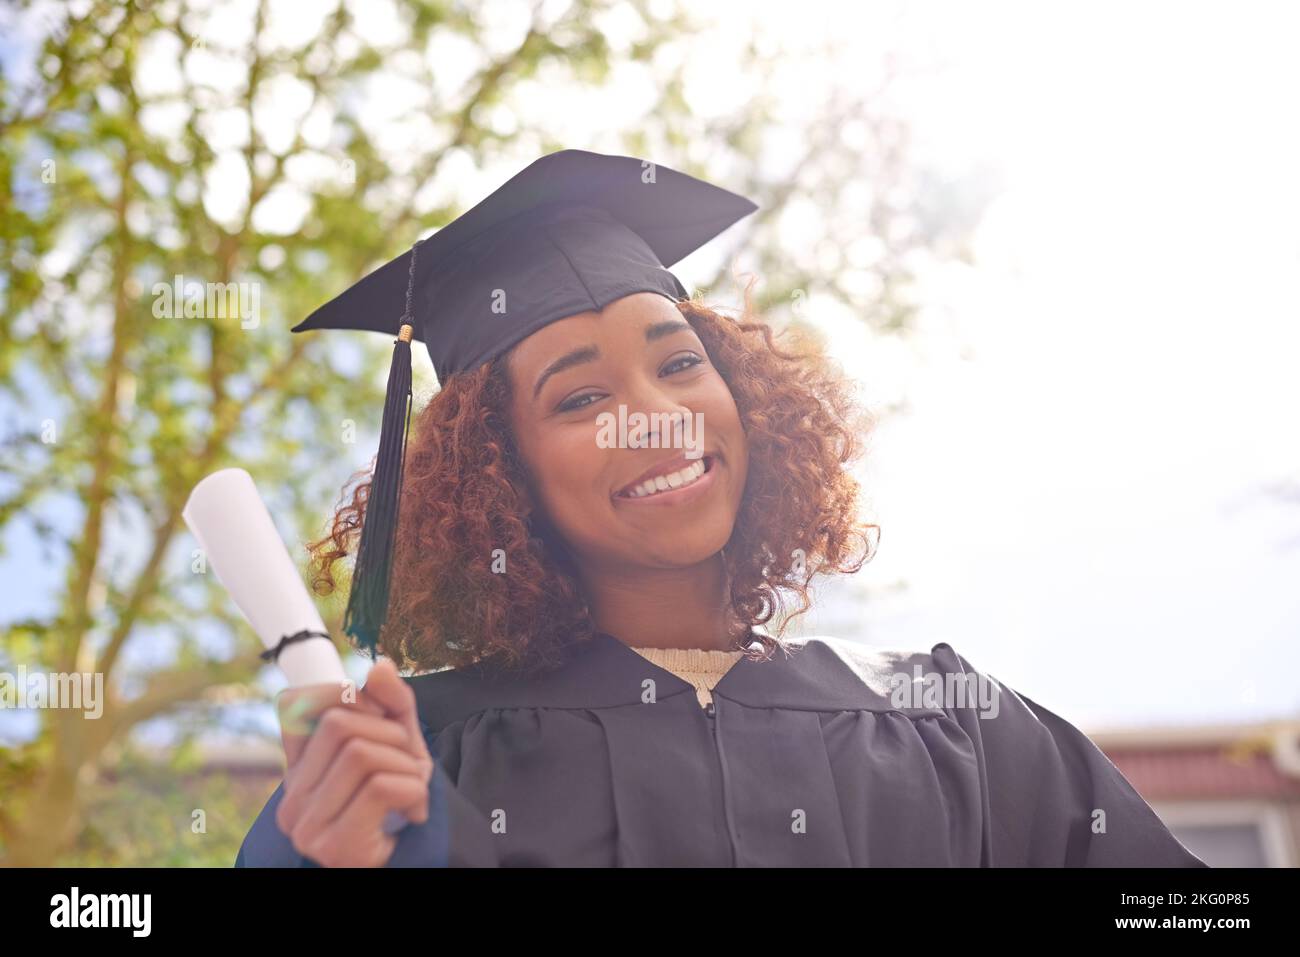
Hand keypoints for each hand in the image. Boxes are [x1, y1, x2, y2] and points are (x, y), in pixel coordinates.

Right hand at [274, 659, 433, 866]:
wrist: (417, 855)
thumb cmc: (403, 801)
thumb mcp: (402, 743)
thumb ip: (393, 704)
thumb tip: (379, 666)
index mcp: (298, 768)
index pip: (294, 702)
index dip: (344, 695)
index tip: (379, 717)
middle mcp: (291, 797)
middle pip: (337, 723)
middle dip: (390, 733)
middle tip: (406, 763)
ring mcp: (306, 826)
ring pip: (360, 753)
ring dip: (405, 765)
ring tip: (411, 790)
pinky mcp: (334, 846)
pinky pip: (380, 786)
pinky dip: (412, 790)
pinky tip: (414, 810)